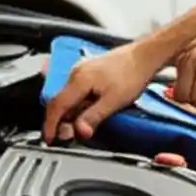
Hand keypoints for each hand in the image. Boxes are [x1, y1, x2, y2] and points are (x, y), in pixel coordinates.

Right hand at [42, 42, 161, 142]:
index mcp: (79, 79)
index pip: (56, 106)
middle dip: (58, 121)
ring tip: (78, 126)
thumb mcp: (114, 101)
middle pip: (59, 101)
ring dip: (68, 113)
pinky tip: (86, 111)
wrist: (146, 56)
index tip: (49, 139)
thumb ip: (93, 117)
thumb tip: (78, 131)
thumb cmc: (134, 74)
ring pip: (67, 96)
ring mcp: (82, 70)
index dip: (50, 125)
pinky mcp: (90, 71)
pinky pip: (75, 91)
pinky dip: (76, 104)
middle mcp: (77, 73)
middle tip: (65, 136)